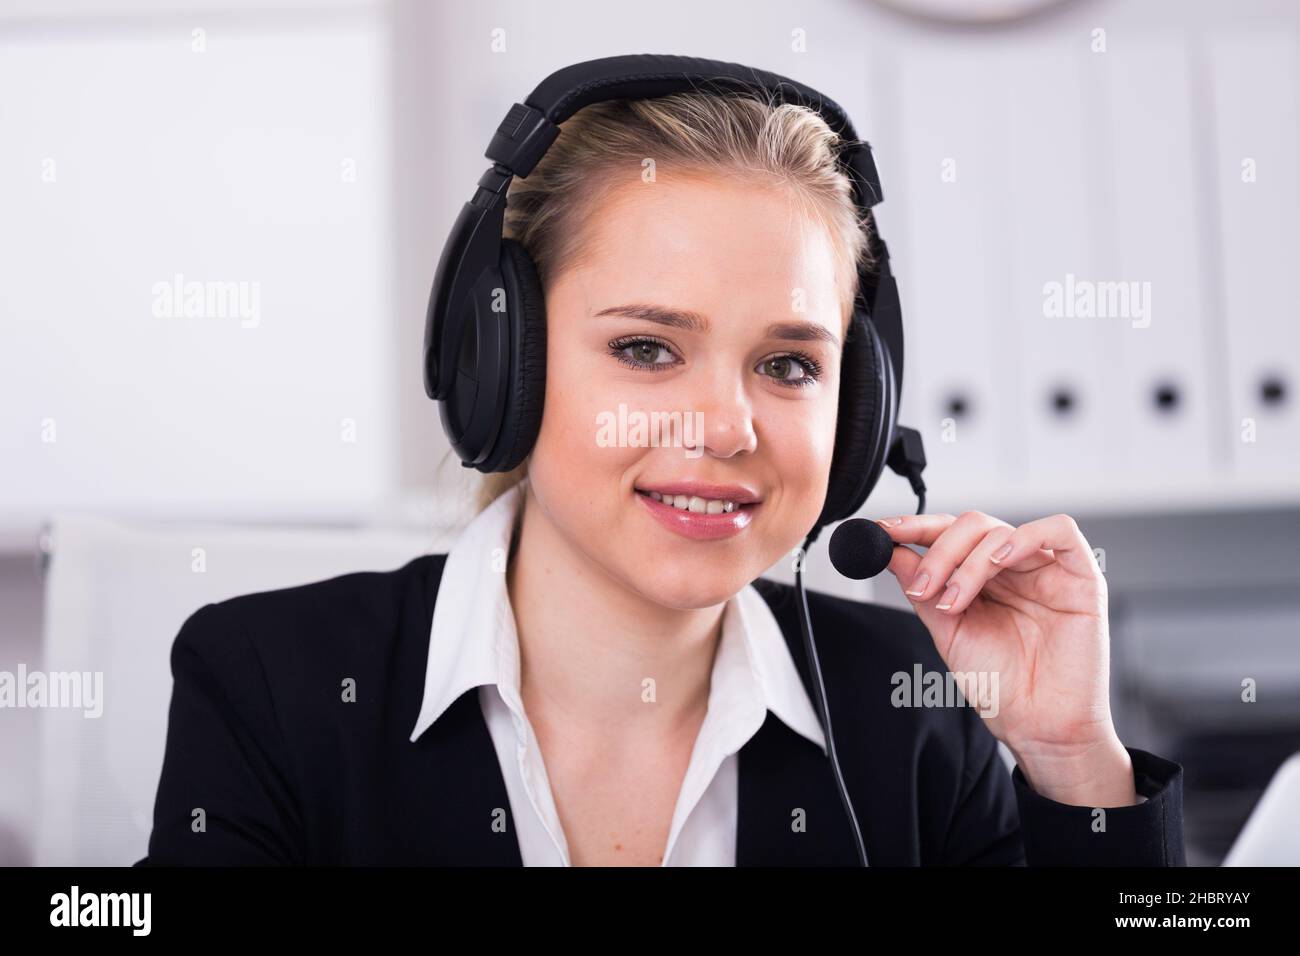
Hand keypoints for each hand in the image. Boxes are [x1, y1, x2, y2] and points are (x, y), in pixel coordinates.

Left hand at [874, 510, 1137, 806]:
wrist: (1036, 727)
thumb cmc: (1000, 685)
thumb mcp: (948, 631)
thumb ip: (923, 588)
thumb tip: (890, 550)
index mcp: (983, 577)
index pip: (949, 534)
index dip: (915, 527)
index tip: (883, 531)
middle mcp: (1014, 568)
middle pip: (972, 526)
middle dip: (938, 552)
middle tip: (922, 587)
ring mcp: (1048, 571)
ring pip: (1002, 531)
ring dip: (967, 561)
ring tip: (953, 601)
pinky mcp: (1083, 580)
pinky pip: (1062, 532)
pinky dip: (1024, 537)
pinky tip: (999, 561)